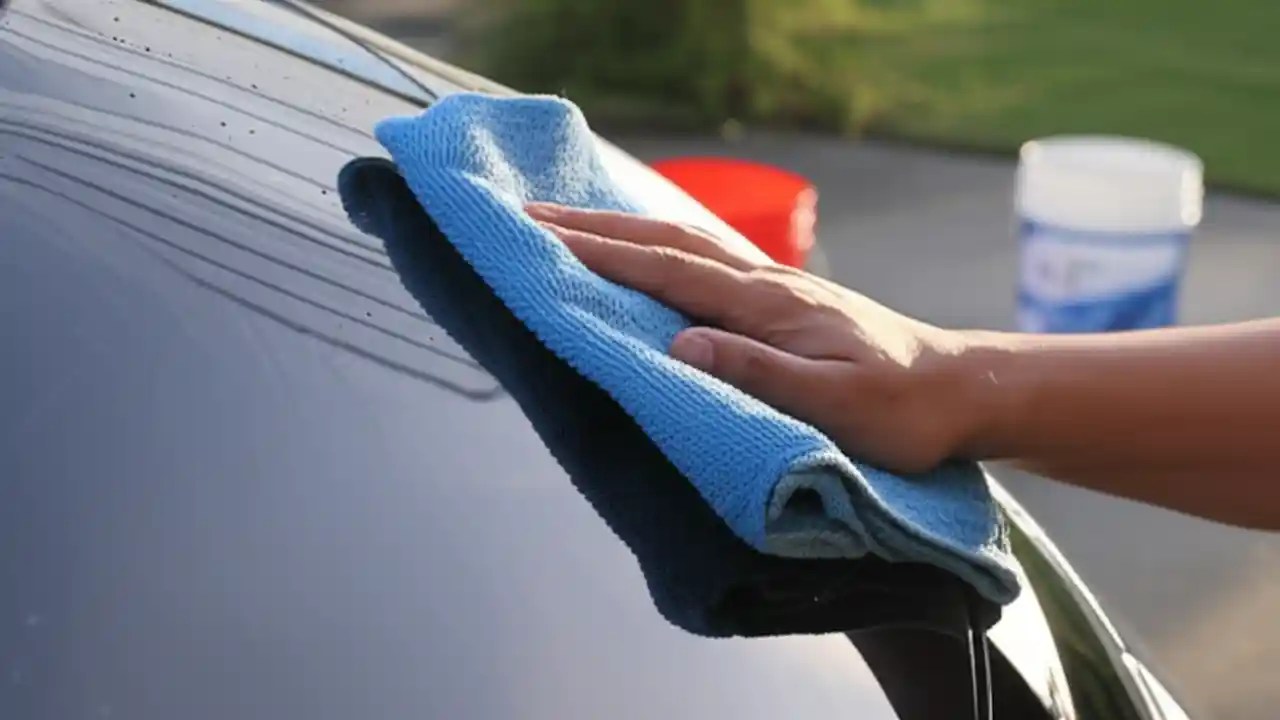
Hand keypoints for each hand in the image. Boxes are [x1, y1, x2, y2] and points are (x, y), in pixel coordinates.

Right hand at [526, 203, 987, 472]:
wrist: (959, 387)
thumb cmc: (902, 409)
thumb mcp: (835, 404)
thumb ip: (758, 372)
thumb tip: (680, 344)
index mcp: (770, 306)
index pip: (670, 272)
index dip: (603, 254)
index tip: (542, 237)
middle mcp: (768, 284)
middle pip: (668, 243)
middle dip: (597, 228)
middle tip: (532, 215)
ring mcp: (778, 287)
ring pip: (688, 245)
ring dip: (627, 230)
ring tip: (574, 222)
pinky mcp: (786, 299)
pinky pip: (711, 260)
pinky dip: (666, 246)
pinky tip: (654, 248)